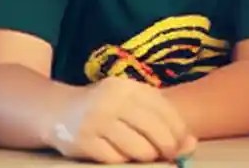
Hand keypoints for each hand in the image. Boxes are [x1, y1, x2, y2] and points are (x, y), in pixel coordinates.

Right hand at [50, 77, 195, 163]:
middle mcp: (112, 100)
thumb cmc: (105, 108)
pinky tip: (121, 155)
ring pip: (136, 148)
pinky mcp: (81, 141)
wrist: (57, 110)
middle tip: (169, 156)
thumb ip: (161, 119)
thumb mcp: (132, 105)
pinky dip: (123, 161)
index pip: (165, 110)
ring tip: (145, 155)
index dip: (179, 131)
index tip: (185, 144)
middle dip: (167, 147)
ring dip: (146, 156)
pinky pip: (114, 159)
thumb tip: (191, 144)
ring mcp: (95, 120)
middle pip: (154, 129)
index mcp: (129, 87)